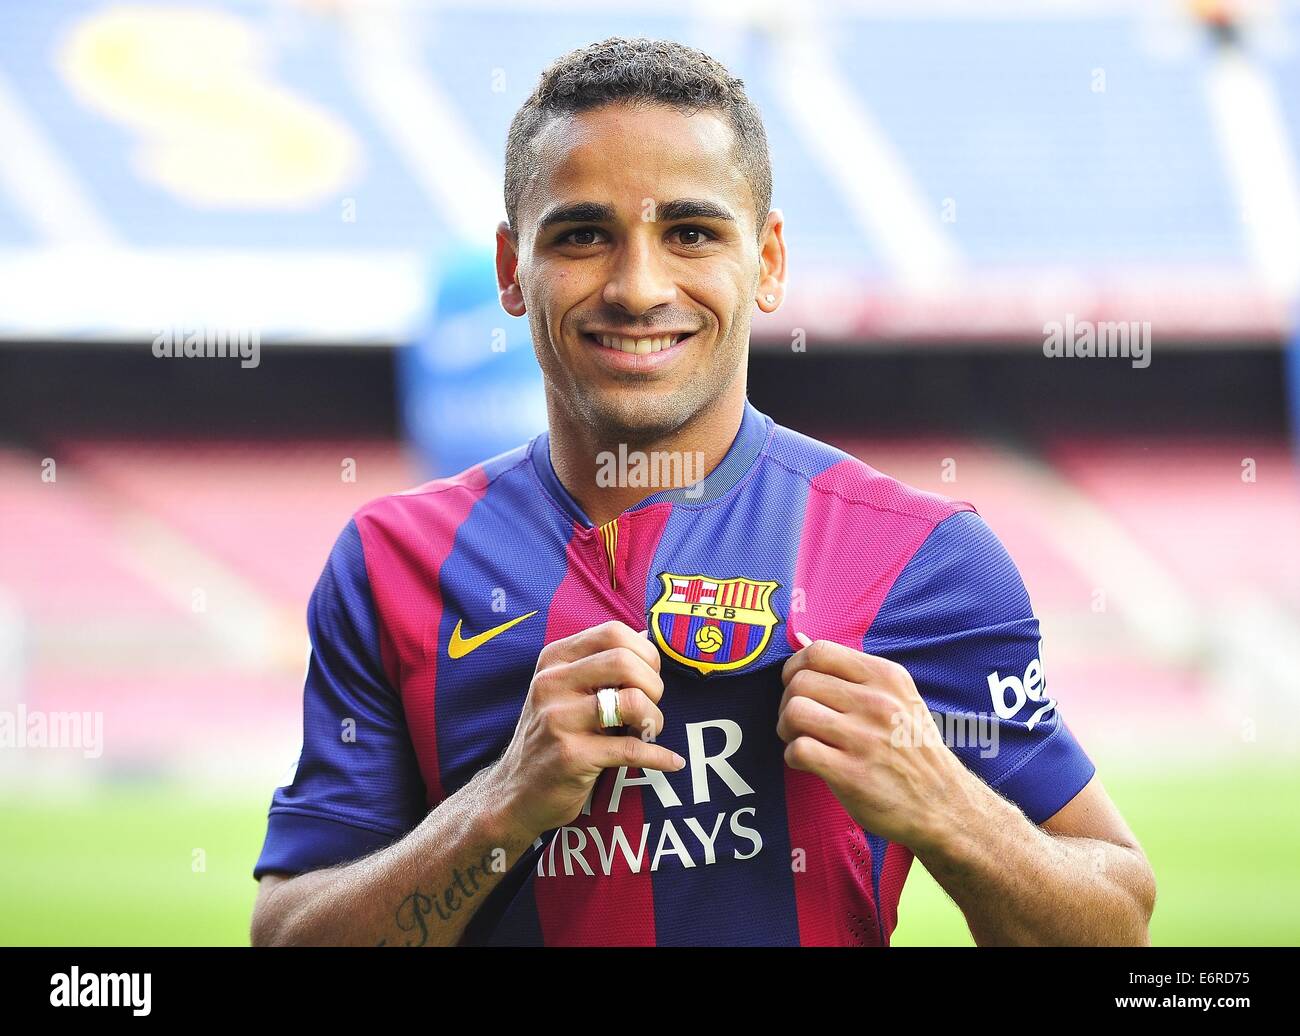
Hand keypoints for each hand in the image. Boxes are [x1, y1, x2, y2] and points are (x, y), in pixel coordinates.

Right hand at [491, 620, 685, 838]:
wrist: (515, 793)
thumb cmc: (553, 737)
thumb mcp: (563, 691)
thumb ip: (598, 666)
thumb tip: (647, 641)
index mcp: (554, 659)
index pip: (612, 632)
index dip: (645, 653)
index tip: (650, 677)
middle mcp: (551, 683)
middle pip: (624, 661)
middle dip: (654, 685)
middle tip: (650, 707)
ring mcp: (558, 719)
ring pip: (631, 702)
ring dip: (654, 719)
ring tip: (650, 731)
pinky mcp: (571, 756)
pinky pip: (631, 750)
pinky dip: (660, 757)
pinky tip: (670, 762)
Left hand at [776, 635, 971, 851]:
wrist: (943, 804)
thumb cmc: (913, 749)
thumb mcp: (900, 698)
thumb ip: (859, 677)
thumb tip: (804, 651)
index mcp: (886, 677)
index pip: (820, 652)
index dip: (795, 667)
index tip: (795, 684)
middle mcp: (876, 703)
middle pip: (800, 682)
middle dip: (787, 701)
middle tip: (798, 721)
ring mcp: (864, 738)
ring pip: (795, 712)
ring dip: (786, 728)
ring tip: (800, 739)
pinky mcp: (851, 773)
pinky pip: (798, 749)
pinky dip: (793, 756)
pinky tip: (807, 762)